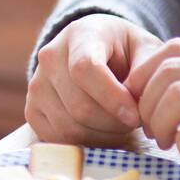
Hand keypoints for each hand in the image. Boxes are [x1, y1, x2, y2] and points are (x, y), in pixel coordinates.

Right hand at [27, 13, 161, 143]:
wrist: (95, 49)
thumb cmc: (125, 50)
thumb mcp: (146, 49)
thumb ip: (147, 72)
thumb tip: (138, 104)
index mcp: (80, 34)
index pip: (84, 69)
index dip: (111, 98)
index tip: (135, 116)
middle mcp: (49, 57)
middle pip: (78, 105)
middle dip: (113, 124)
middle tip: (135, 123)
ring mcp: (36, 84)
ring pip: (68, 126)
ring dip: (101, 137)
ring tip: (120, 127)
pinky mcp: (31, 108)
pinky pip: (56, 138)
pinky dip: (83, 144)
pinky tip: (101, 134)